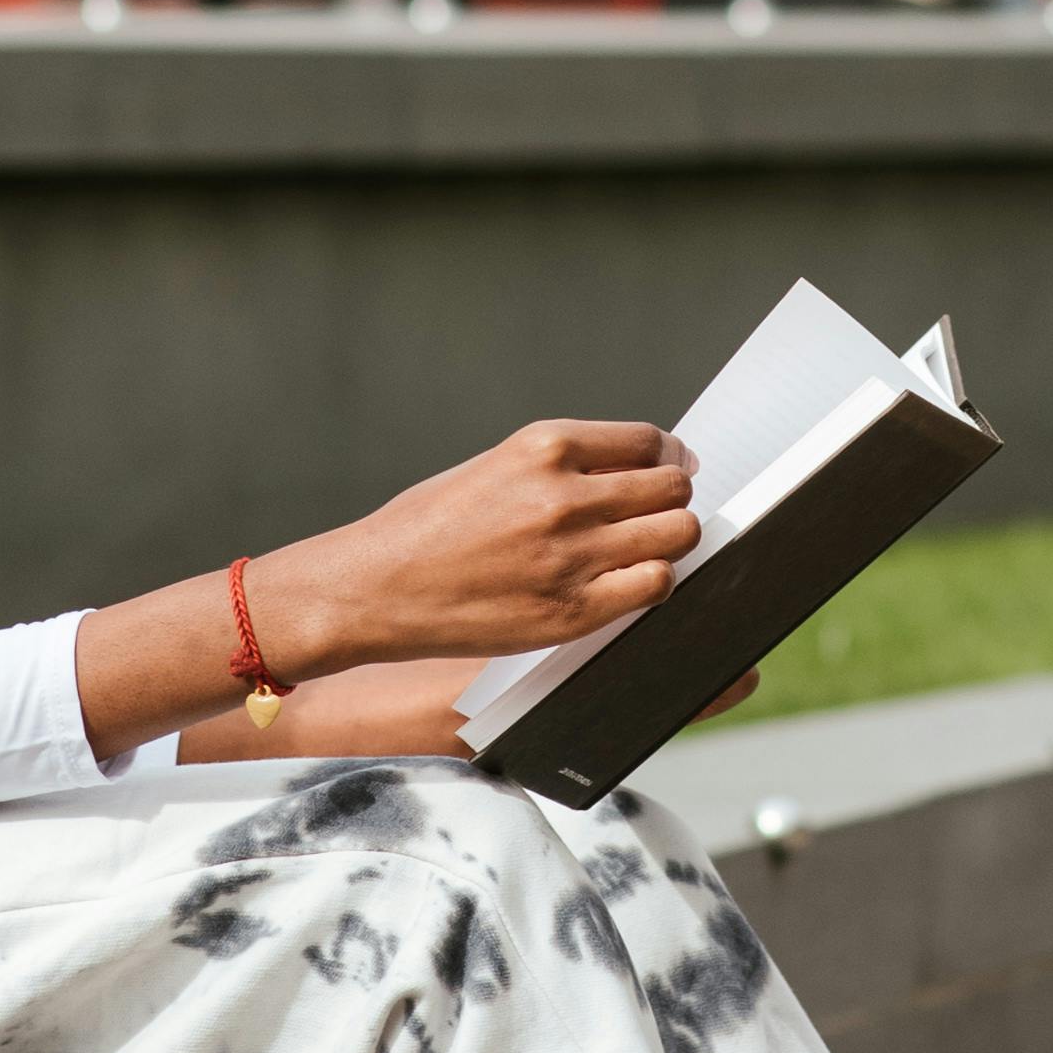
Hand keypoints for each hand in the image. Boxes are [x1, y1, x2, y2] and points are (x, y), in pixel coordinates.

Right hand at [254, 421, 695, 679]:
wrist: (375, 587)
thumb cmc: (429, 525)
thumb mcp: (496, 466)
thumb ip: (566, 464)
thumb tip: (642, 465)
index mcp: (544, 447)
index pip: (650, 441)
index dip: (669, 458)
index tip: (668, 472)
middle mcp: (564, 496)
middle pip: (672, 487)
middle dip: (672, 499)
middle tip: (654, 516)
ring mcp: (571, 556)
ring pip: (677, 535)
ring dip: (671, 541)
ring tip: (643, 550)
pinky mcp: (571, 611)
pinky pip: (654, 587)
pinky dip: (654, 583)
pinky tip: (627, 584)